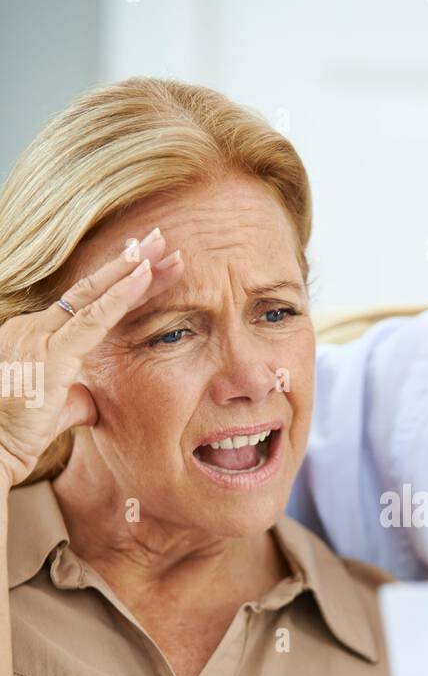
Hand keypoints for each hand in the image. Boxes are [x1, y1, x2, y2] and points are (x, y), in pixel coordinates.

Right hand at [0, 229, 182, 488]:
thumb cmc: (17, 436)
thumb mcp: (55, 411)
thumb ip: (75, 396)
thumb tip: (92, 397)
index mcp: (34, 338)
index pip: (83, 304)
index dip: (115, 283)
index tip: (143, 264)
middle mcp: (32, 328)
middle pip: (90, 289)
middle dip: (127, 263)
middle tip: (159, 239)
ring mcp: (38, 336)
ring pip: (95, 295)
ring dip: (132, 269)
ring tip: (162, 248)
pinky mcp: (49, 352)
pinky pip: (94, 318)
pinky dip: (122, 295)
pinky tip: (145, 275)